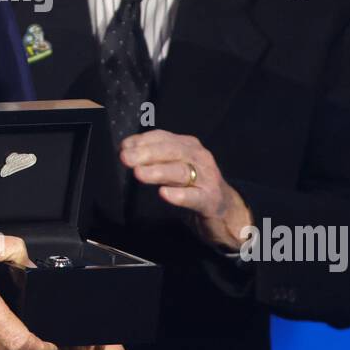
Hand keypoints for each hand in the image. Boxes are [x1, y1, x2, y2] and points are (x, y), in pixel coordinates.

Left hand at [120, 130, 252, 250]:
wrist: (226, 211)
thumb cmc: (194, 187)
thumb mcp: (176, 168)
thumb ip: (156, 160)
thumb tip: (126, 152)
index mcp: (189, 146)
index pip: (163, 138)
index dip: (142, 141)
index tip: (123, 147)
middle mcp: (199, 158)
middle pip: (171, 151)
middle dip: (147, 153)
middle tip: (126, 158)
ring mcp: (207, 178)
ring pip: (181, 171)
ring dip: (158, 171)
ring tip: (139, 173)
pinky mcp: (211, 200)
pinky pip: (194, 197)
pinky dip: (179, 195)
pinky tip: (164, 194)